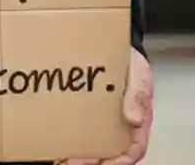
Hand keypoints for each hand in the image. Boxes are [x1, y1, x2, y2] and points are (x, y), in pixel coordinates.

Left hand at [64, 46, 153, 164]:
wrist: (114, 43)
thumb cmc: (130, 61)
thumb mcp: (139, 74)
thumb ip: (139, 94)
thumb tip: (136, 118)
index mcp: (138, 119)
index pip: (133, 148)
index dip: (120, 161)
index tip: (105, 164)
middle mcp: (121, 124)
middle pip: (110, 153)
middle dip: (92, 162)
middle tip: (71, 163)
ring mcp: (103, 120)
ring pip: (94, 145)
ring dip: (79, 155)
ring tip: (59, 158)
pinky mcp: (87, 112)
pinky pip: (78, 130)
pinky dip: (68, 139)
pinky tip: (54, 141)